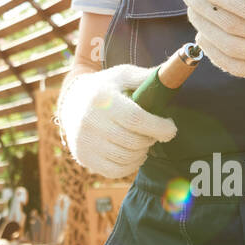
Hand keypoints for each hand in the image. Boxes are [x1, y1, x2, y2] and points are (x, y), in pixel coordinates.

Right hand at [56, 65, 176, 177]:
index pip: (136, 119)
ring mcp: (84, 141)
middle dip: (151, 139)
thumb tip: (174, 73)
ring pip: (126, 158)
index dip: (159, 127)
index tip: (170, 128)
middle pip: (133, 141)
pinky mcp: (83, 156)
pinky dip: (129, 165)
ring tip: (143, 142)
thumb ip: (147, 77)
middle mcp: (90, 120)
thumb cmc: (105, 87)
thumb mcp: (123, 75)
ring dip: (142, 153)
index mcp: (102, 98)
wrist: (71, 100)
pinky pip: (115, 170)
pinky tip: (133, 154)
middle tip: (155, 133)